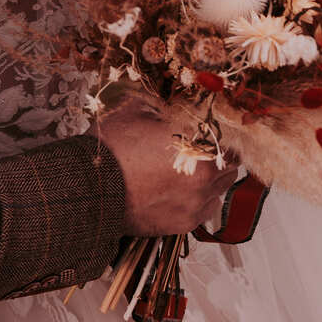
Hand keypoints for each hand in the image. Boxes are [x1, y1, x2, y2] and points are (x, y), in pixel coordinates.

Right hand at [94, 102, 233, 236]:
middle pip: (231, 162)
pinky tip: (185, 190)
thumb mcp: (135, 110)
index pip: (228, 135)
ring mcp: (197, 201)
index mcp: (197, 142)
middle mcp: (204, 174)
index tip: (214, 128)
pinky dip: (202, 199)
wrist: (90, 188)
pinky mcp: (185, 223)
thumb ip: (162, 104)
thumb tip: (172, 98)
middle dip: (221, 154)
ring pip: (223, 186)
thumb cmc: (111, 150)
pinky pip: (208, 209)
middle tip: (205, 148)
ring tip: (194, 170)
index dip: (221, 129)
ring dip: (214, 177)